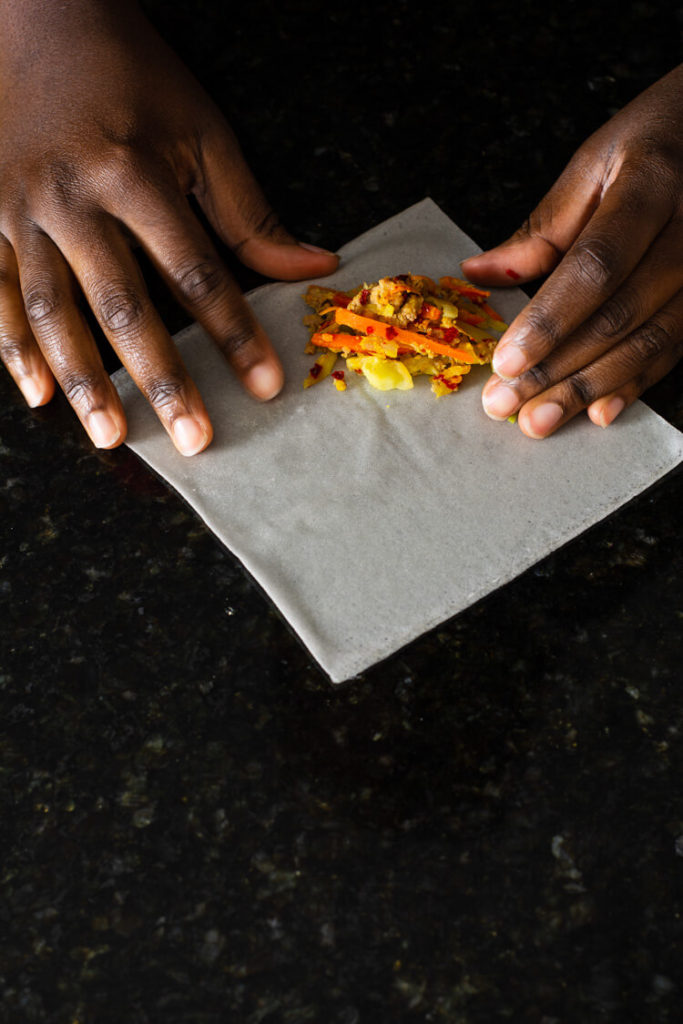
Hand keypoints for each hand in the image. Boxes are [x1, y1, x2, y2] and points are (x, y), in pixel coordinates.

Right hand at [0, 0, 336, 453]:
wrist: (39, 20)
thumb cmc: (133, 79)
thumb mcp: (202, 134)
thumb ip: (251, 212)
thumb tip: (314, 267)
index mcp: (132, 174)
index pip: (195, 272)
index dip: (233, 334)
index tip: (264, 385)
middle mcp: (72, 198)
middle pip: (121, 305)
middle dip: (160, 379)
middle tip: (192, 439)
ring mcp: (19, 212)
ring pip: (50, 312)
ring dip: (83, 381)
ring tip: (114, 436)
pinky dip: (14, 350)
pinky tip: (38, 397)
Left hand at [461, 65, 682, 438]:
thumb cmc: (652, 144)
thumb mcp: (594, 164)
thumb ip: (543, 228)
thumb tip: (479, 275)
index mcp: (651, 186)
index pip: (596, 266)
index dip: (549, 320)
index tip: (505, 361)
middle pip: (618, 316)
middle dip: (556, 369)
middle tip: (504, 404)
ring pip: (648, 343)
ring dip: (588, 389)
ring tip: (538, 420)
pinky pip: (674, 350)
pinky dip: (633, 385)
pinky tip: (597, 412)